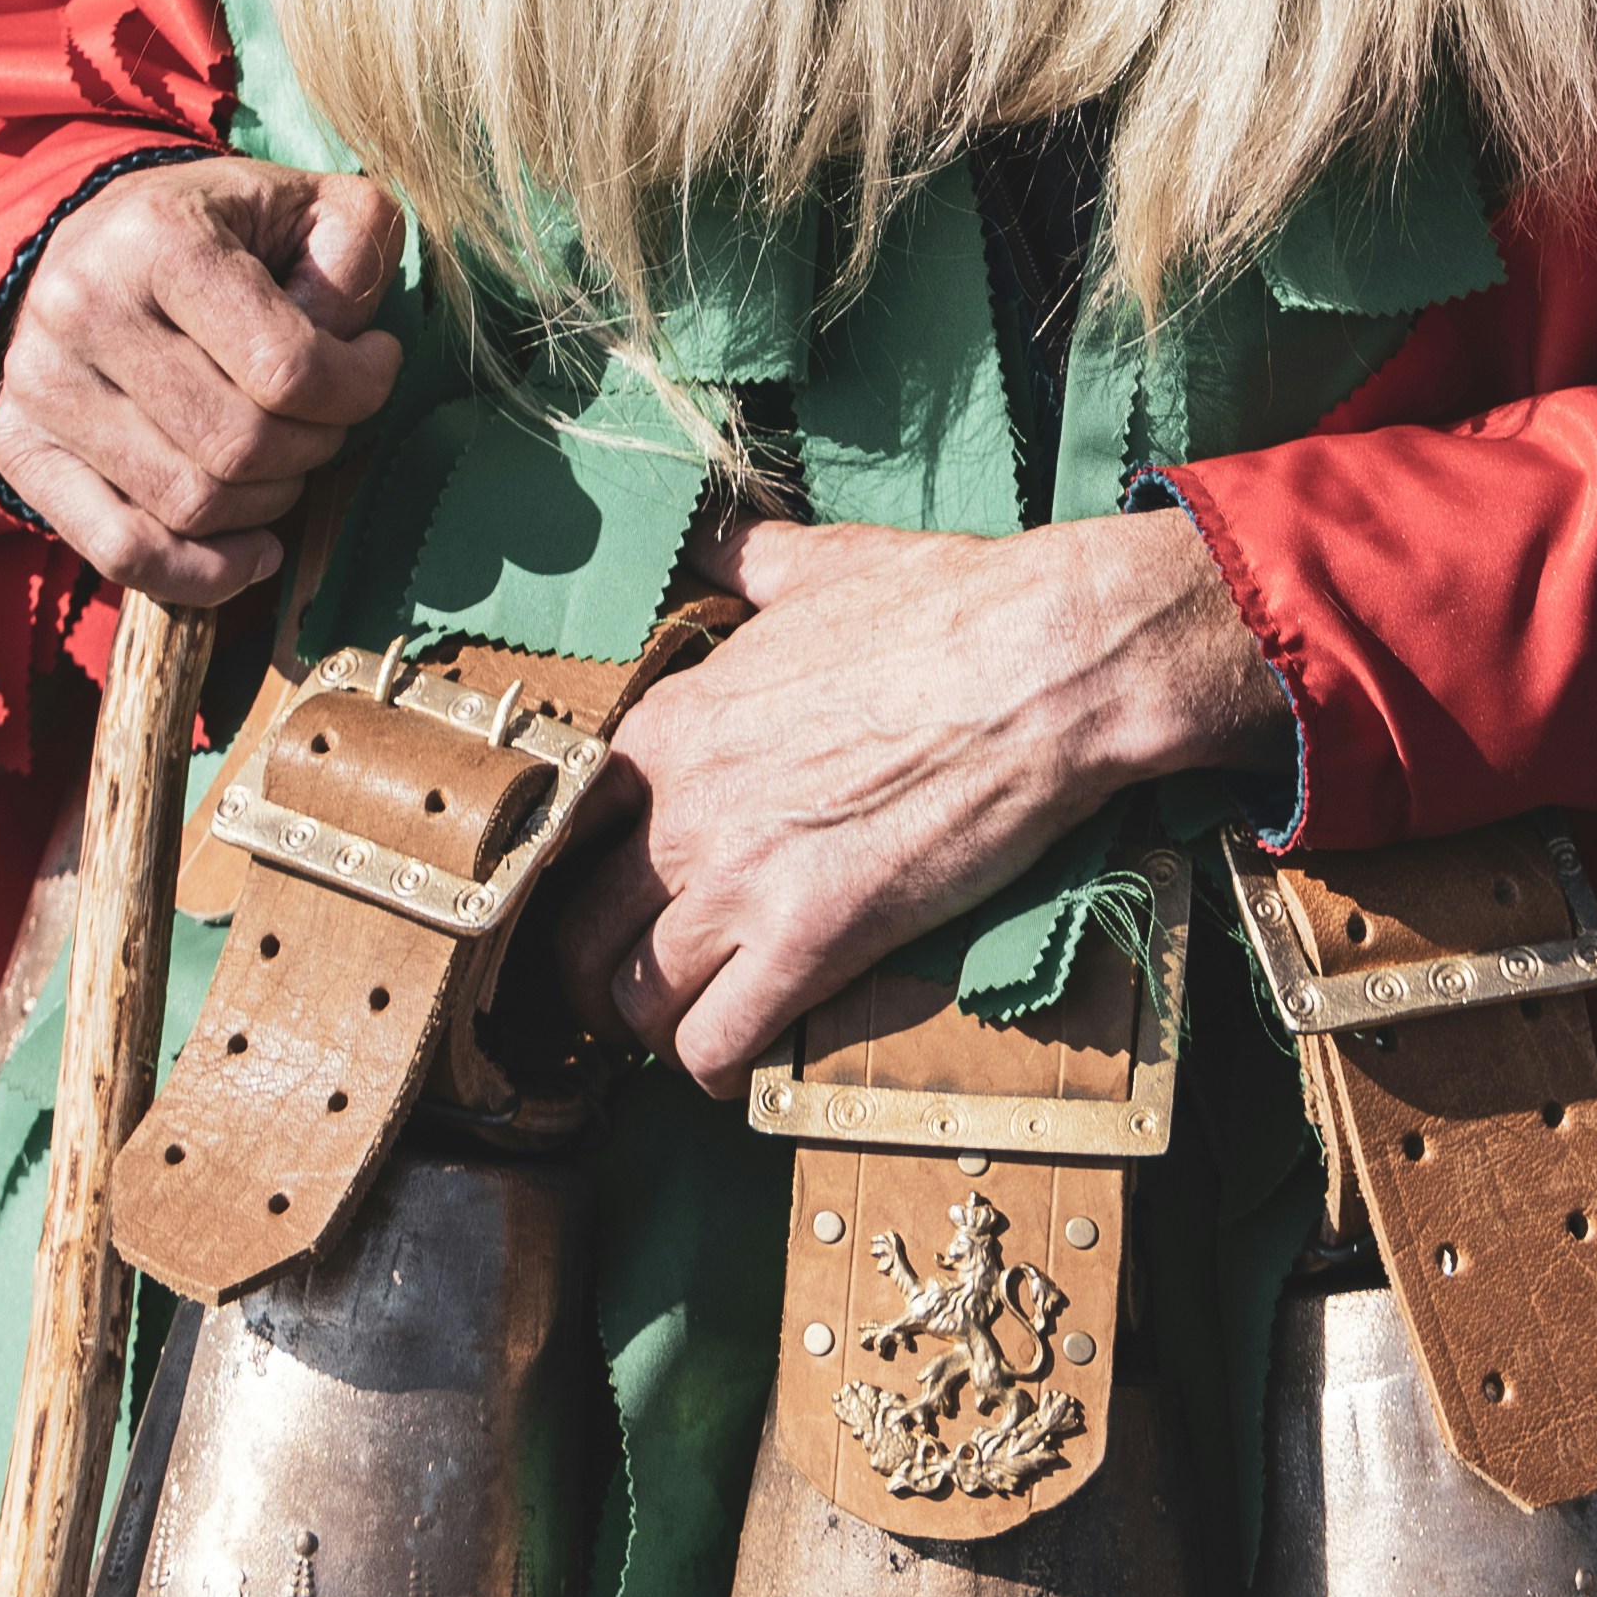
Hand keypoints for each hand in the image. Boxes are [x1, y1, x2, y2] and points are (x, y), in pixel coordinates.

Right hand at [0, 156, 400, 607]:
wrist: (89, 242)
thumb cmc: (218, 230)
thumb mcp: (305, 200)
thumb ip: (355, 246)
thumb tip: (347, 344)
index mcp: (158, 238)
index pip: (286, 367)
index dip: (359, 388)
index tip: (377, 364)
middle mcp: (83, 307)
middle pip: (239, 446)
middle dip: (315, 446)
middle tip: (329, 417)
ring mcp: (38, 385)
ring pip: (190, 506)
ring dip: (268, 502)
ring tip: (286, 455)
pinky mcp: (17, 447)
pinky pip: (120, 552)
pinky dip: (202, 573)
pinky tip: (255, 551)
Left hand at [556, 510, 1289, 1096]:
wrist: (1038, 664)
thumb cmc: (940, 605)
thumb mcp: (818, 563)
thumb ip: (743, 556)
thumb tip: (711, 530)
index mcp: (670, 725)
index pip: (558, 830)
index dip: (569, 876)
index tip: (598, 897)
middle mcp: (681, 810)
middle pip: (575, 936)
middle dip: (592, 974)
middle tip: (629, 983)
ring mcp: (740, 882)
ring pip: (632, 1005)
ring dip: (651, 1027)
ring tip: (683, 1025)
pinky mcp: (811, 945)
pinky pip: (714, 1046)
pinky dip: (716, 1066)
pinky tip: (737, 1058)